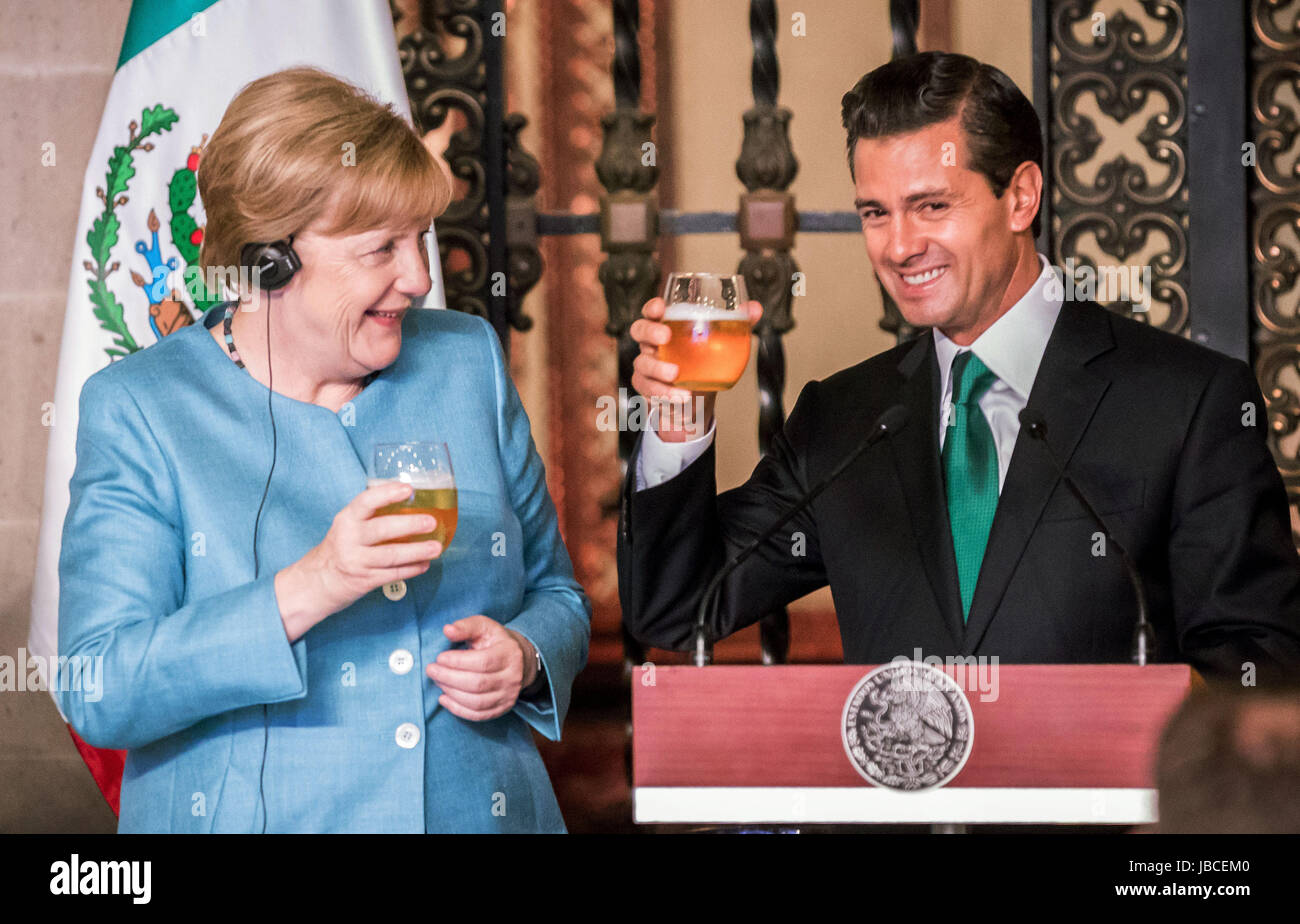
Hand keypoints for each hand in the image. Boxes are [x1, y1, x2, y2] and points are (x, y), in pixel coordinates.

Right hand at [275, 481, 442, 640]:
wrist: (318, 581)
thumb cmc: (340, 547)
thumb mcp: (347, 526)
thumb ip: (371, 515)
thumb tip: (411, 499)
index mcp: (346, 519)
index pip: (366, 501)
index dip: (387, 494)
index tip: (408, 489)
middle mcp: (349, 539)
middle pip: (383, 529)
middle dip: (411, 525)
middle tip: (431, 522)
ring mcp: (357, 561)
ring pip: (392, 555)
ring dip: (417, 551)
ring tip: (436, 547)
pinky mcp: (364, 580)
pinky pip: (393, 574)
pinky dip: (411, 569)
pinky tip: (424, 564)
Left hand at [426, 615, 536, 720]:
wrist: (519, 661)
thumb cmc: (496, 642)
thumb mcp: (484, 627)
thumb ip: (466, 626)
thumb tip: (448, 630)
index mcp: (509, 654)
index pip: (483, 662)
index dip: (458, 661)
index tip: (440, 657)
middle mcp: (512, 677)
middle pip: (478, 684)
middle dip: (449, 678)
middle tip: (432, 670)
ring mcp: (508, 696)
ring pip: (477, 702)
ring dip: (451, 693)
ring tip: (438, 681)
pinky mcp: (501, 709)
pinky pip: (477, 715)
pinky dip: (457, 709)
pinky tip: (444, 698)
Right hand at [629, 296, 761, 441]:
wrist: (695, 398)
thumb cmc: (704, 362)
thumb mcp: (721, 343)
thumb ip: (737, 324)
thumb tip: (755, 308)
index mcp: (667, 326)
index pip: (653, 311)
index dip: (652, 307)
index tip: (661, 307)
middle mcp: (653, 343)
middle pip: (639, 330)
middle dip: (650, 332)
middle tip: (666, 337)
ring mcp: (647, 364)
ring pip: (642, 362)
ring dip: (658, 368)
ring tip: (676, 374)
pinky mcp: (647, 386)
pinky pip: (648, 388)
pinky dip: (663, 393)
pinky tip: (680, 396)